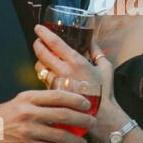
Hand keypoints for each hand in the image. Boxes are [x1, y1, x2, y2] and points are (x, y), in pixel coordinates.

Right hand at [0, 90, 93, 142]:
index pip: (58, 96)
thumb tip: (66, 102)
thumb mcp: (21, 101)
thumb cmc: (6, 116)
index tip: (87, 104)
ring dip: (77, 140)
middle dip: (82, 120)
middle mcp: (30, 113)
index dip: (76, 100)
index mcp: (29, 98)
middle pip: (64, 115)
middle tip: (91, 122)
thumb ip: (41, 100)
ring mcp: (29, 131)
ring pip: (61, 135)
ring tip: (83, 142)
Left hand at [33, 25, 120, 142]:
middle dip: (37, 44)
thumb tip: (92, 40)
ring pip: (40, 68)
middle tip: (38, 41)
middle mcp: (64, 72)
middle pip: (42, 53)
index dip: (44, 33)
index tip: (38, 28)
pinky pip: (43, 80)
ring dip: (39, 61)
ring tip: (42, 58)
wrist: (100, 115)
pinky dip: (44, 74)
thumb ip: (97, 52)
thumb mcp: (105, 68)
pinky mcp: (53, 94)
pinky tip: (48, 73)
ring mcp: (57, 83)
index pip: (55, 43)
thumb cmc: (104, 92)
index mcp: (76, 62)